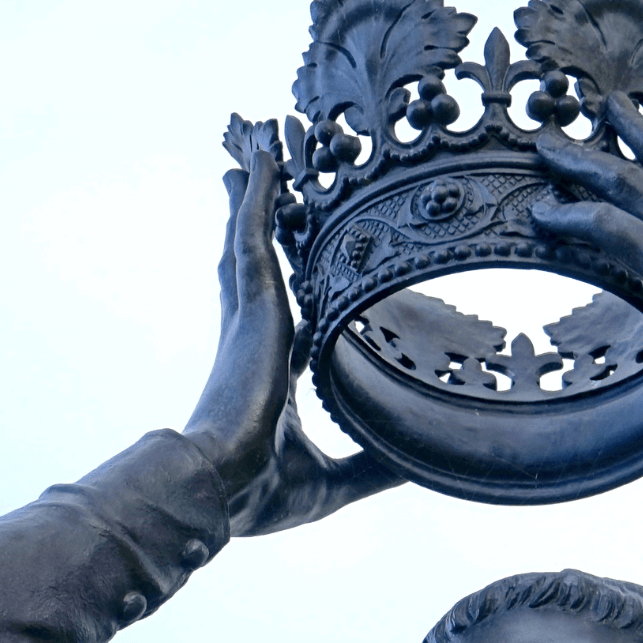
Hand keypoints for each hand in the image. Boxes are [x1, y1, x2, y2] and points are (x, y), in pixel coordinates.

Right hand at [184, 150, 403, 535]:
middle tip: (249, 180)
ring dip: (255, 194)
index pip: (285, 319)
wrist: (222, 488)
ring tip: (255, 148)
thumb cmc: (260, 494)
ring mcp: (250, 320)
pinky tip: (261, 157)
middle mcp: (255, 340)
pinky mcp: (252, 306)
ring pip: (251, 239)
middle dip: (253, 223)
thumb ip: (376, 467)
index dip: (290, 289)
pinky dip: (258, 194)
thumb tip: (421, 467)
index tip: (296, 266)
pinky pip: (254, 234)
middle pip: (254, 265)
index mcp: (269, 375)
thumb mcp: (337, 481)